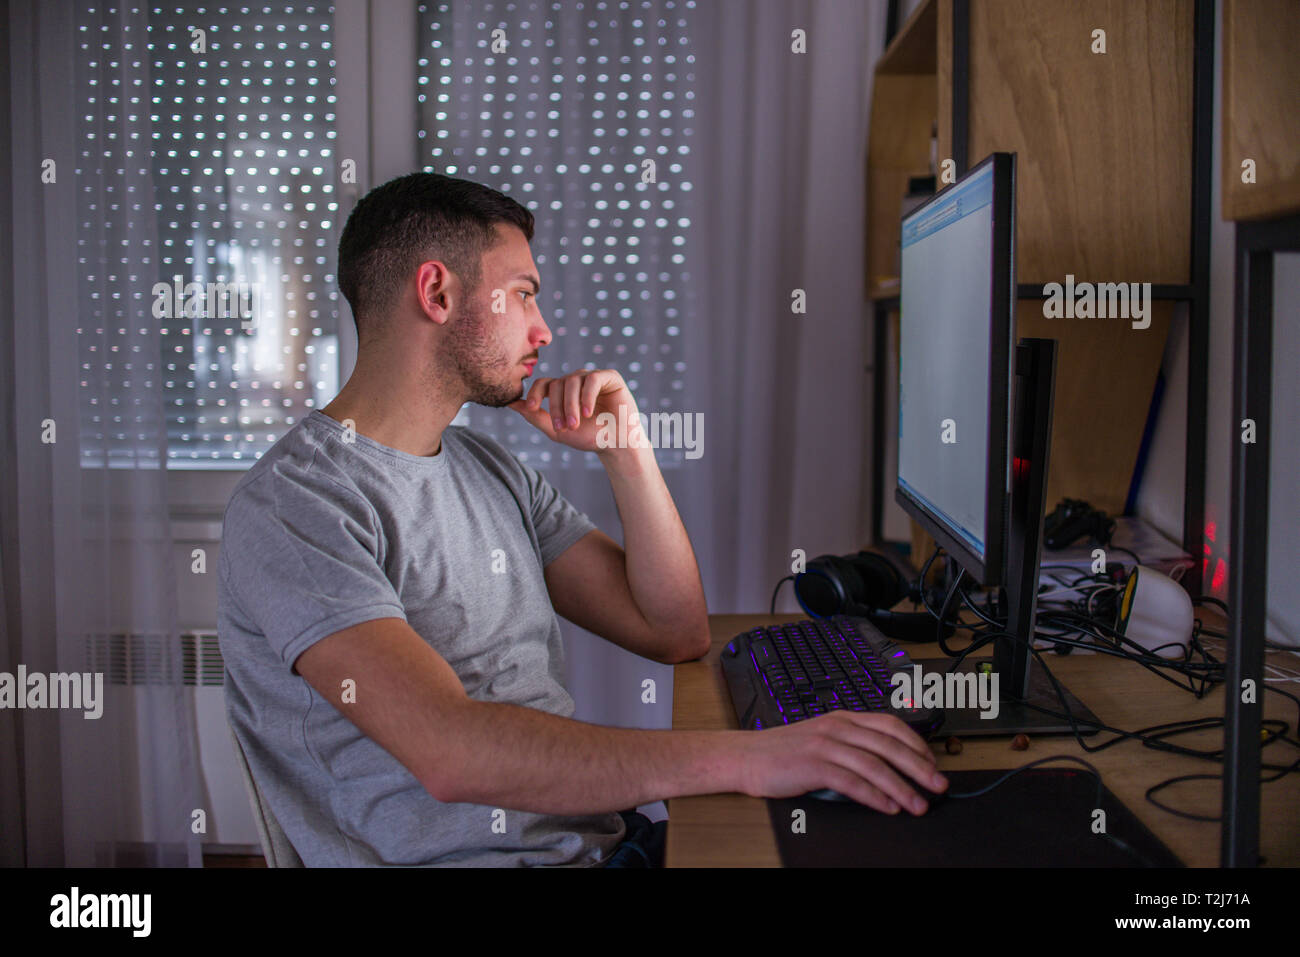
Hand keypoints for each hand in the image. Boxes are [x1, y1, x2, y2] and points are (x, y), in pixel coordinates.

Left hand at [509, 368, 643, 454]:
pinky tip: (588, 412)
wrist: (615, 444)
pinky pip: (593, 379)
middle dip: (557, 407)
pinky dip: (587, 396)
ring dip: (571, 404)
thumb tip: (510, 404)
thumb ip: (534, 416)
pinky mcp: (609, 377)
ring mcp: (592, 377)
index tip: (532, 408)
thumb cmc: (587, 437)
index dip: (535, 393)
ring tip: (575, 423)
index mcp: (562, 391)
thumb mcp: (556, 430)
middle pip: (557, 384)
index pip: (543, 383)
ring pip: (572, 381)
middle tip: (563, 427)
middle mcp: (576, 381)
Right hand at [735, 711, 946, 814]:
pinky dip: (874, 796)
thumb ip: (852, 744)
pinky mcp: (814, 766)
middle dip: (919, 767)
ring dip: (901, 787)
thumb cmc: (784, 752)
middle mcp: (837, 727)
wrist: (746, 756)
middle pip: (889, 745)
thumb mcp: (822, 738)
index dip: (917, 744)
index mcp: (843, 718)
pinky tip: (888, 807)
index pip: (890, 725)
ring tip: (917, 804)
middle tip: (938, 785)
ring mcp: (825, 745)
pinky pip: (852, 782)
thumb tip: (888, 764)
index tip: (933, 763)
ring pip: (875, 765)